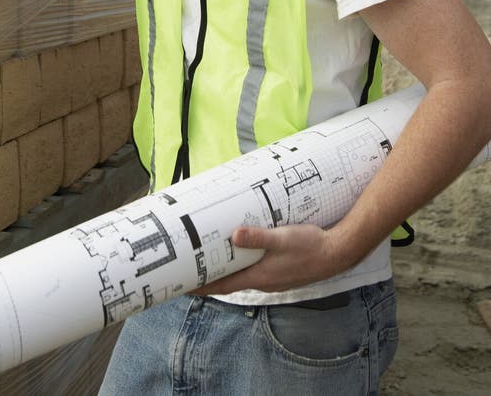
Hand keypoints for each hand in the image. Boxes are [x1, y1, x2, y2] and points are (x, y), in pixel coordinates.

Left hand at [194, 223, 346, 295]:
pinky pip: (254, 270)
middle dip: (208, 278)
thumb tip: (234, 236)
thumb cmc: (311, 246)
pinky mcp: (280, 271)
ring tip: (208, 260)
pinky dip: (241, 265)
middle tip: (188, 271)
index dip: (201, 286)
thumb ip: (258, 237)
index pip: (222, 286)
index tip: (182, 286)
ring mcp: (272, 277)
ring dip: (225, 271)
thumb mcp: (282, 238)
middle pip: (229, 282)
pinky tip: (241, 253)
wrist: (338, 253)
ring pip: (242, 276)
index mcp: (259, 277)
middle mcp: (264, 281)